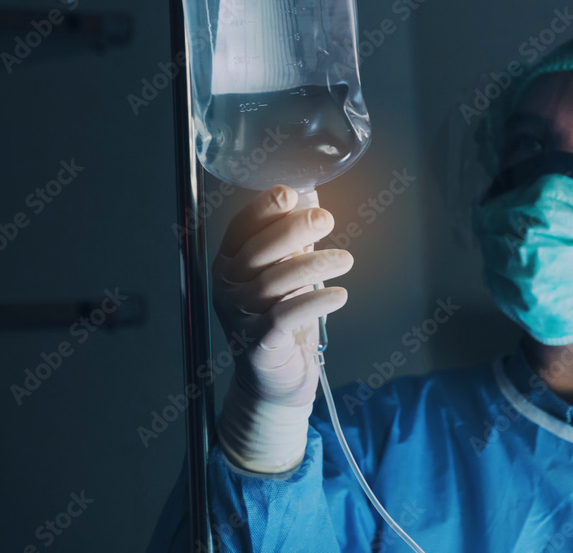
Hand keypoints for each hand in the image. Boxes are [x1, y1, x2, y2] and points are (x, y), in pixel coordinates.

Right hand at [211, 185, 352, 406]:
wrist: (275, 378)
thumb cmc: (281, 318)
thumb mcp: (286, 275)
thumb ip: (293, 244)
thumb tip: (313, 205)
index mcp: (230, 264)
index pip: (240, 230)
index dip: (262, 209)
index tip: (289, 194)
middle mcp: (228, 288)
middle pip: (256, 253)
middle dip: (291, 231)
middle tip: (326, 219)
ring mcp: (239, 317)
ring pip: (273, 283)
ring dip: (313, 265)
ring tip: (345, 259)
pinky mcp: (257, 343)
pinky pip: (284, 317)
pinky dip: (314, 302)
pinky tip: (339, 294)